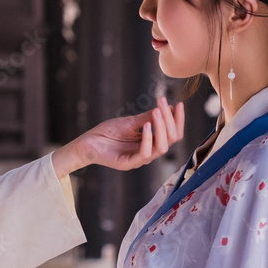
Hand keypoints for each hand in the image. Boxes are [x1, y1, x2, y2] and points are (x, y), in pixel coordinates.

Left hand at [52, 97, 183, 176]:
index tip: (179, 103)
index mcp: (151, 143)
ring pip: (161, 147)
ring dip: (161, 128)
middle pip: (171, 140)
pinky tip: (146, 125)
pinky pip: (145, 154)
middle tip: (164, 104)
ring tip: (157, 112)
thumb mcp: (130, 122)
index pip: (172, 134)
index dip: (177, 120)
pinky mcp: (129, 163)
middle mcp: (148, 152)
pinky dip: (148, 139)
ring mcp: (139, 159)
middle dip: (170, 121)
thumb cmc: (108, 132)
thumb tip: (167, 107)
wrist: (88, 142)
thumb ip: (148, 117)